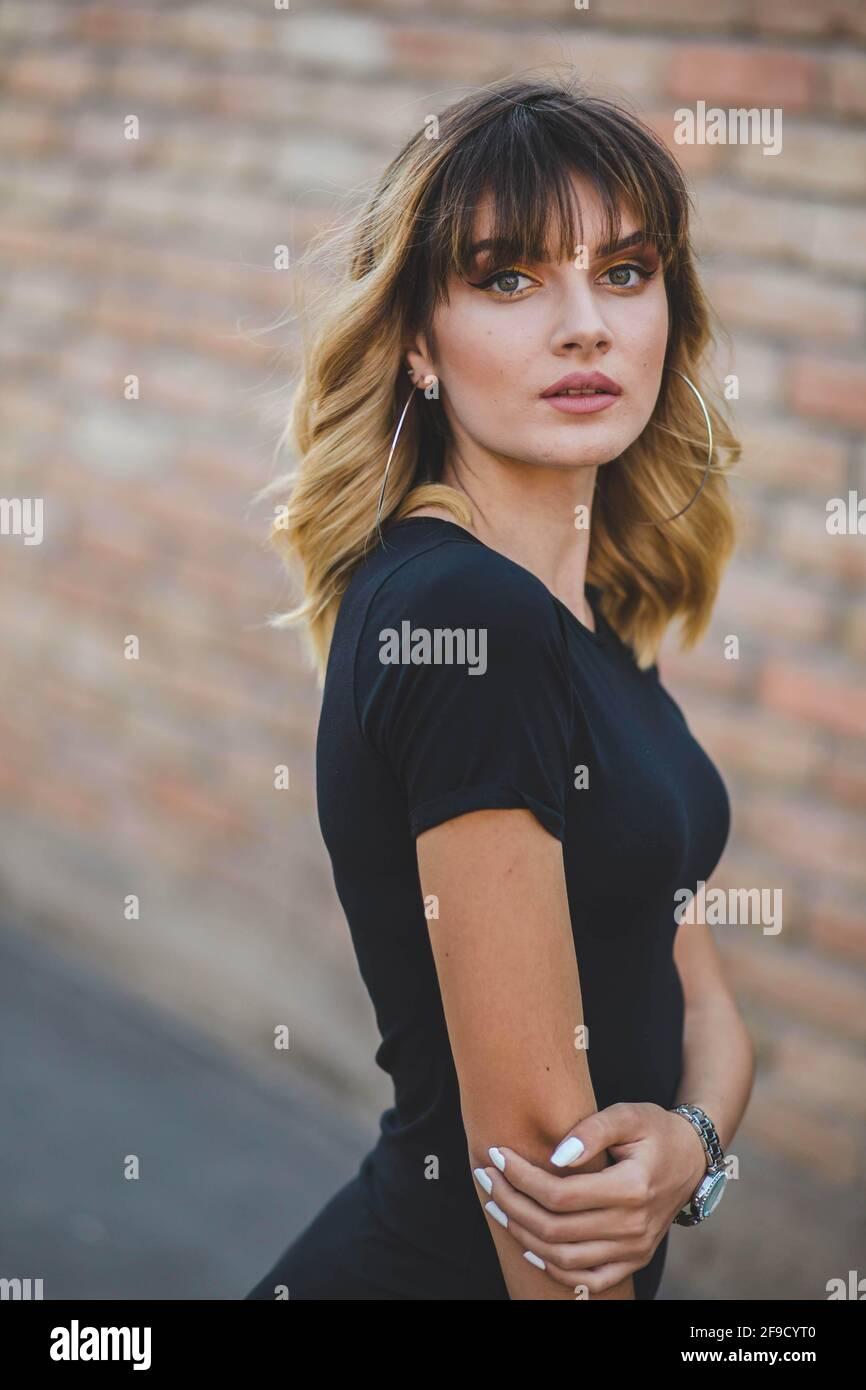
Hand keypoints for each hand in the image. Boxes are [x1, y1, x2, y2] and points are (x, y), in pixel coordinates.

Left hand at [474, 1102, 707, 1293]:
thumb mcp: (628, 1115)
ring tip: (497, 1203)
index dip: (521, 1177)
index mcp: (632, 1188)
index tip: (496, 1155)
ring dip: (521, 1233)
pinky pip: (586, 1280)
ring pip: (563, 1257)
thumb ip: (591, 1130)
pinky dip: (553, 1268)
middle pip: (554, 1228)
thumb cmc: (655, 1131)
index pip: (561, 1194)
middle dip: (511, 1202)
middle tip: (486, 1176)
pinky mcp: (633, 1261)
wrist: (692, 1159)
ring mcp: (634, 1250)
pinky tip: (528, 1245)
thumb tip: (555, 1155)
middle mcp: (633, 1226)